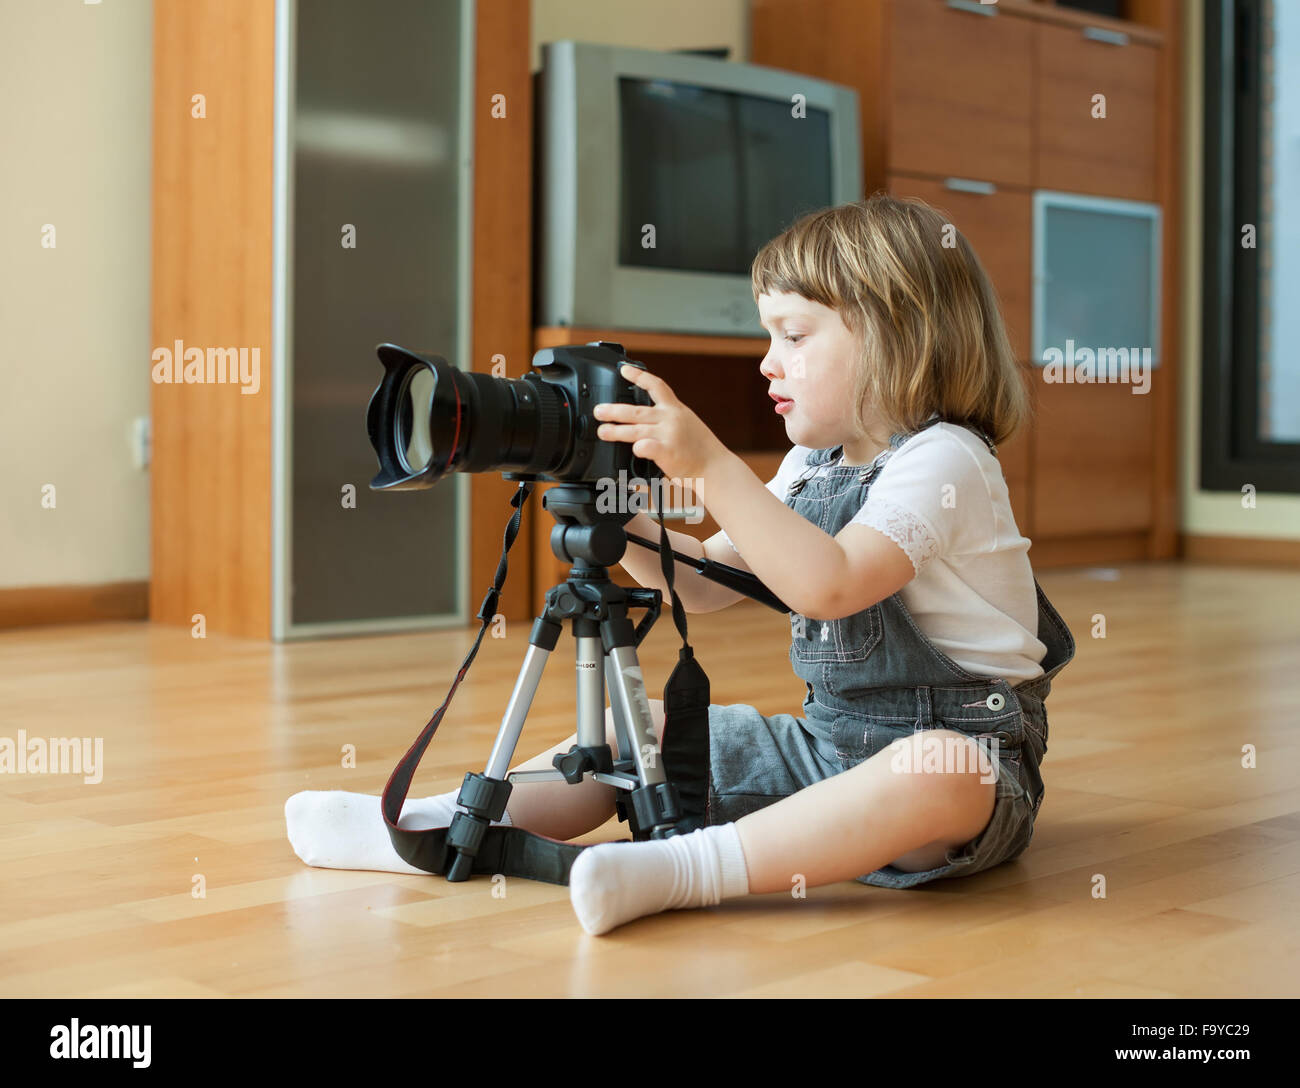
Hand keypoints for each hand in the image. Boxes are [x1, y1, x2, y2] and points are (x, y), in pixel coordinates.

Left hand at [592, 364, 730, 484]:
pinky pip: (649, 447)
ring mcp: (669, 435)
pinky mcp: (669, 452)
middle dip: (614, 410)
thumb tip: (645, 418)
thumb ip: (667, 418)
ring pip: (636, 430)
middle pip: (637, 410)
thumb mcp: (687, 424)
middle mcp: (671, 419)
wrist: (716, 467)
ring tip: (602, 431)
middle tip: (599, 411)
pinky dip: (639, 447)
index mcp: (675, 409)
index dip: (638, 376)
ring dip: (616, 430)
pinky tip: (633, 449)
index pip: (656, 386)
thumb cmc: (700, 449)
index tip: (623, 369)